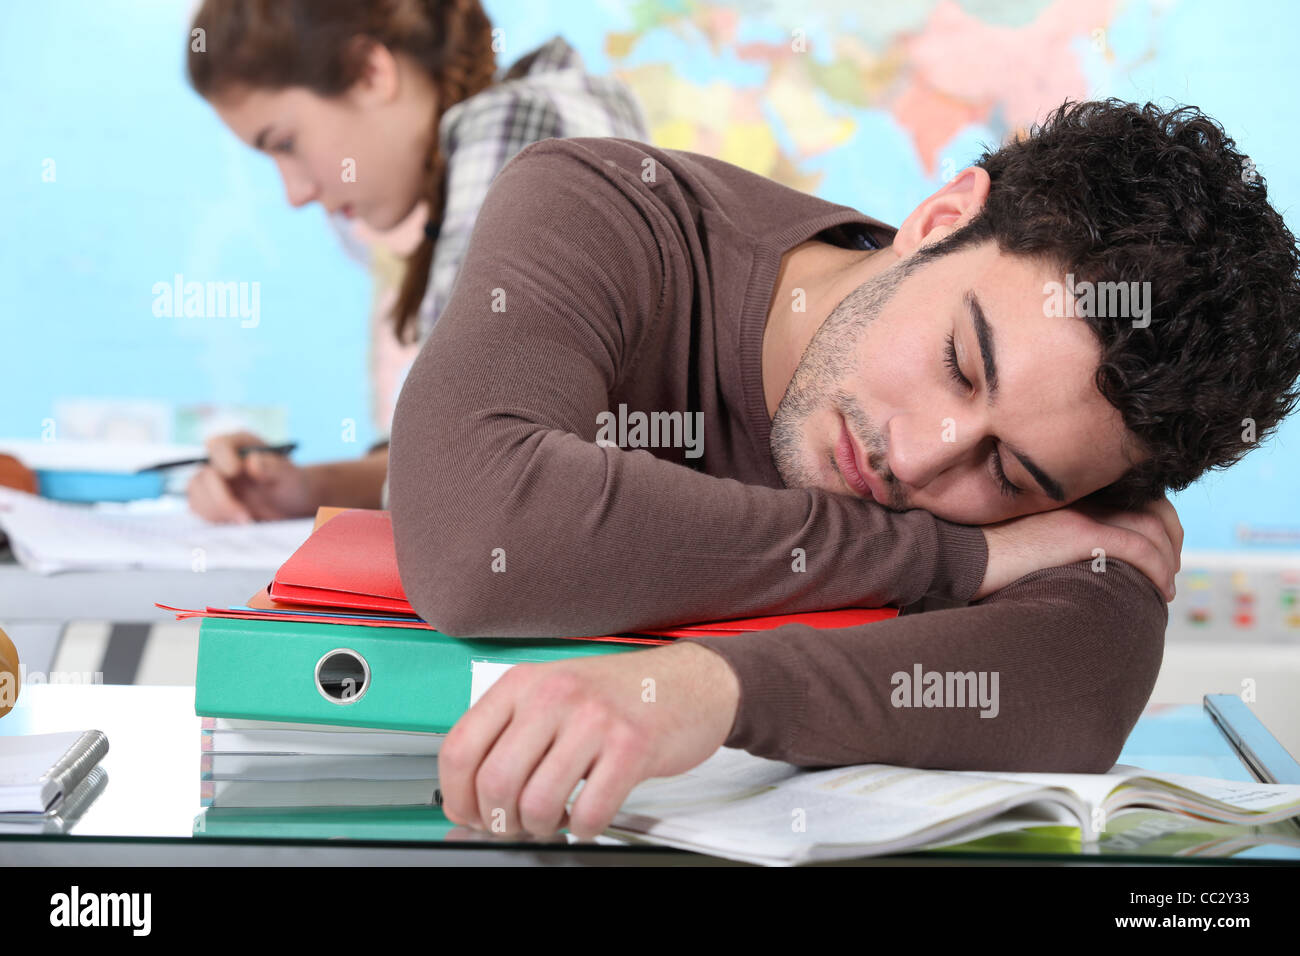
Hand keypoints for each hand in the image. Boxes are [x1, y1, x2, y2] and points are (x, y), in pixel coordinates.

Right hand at [186, 430, 315, 522]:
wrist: (290, 504)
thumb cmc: (291, 483)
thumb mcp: (289, 475)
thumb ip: (273, 467)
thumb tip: (251, 462)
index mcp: (238, 445)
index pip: (218, 445)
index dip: (222, 457)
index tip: (234, 471)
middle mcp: (220, 461)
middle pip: (203, 475)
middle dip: (221, 498)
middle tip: (244, 516)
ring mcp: (213, 481)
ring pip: (197, 494)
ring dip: (216, 511)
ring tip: (245, 521)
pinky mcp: (209, 500)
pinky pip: (199, 509)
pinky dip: (215, 518)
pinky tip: (236, 524)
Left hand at [438, 641, 739, 839]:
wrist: (693, 681)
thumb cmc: (620, 693)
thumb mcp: (554, 695)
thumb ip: (511, 735)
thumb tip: (470, 798)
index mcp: (523, 682)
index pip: (460, 749)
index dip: (458, 797)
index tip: (470, 814)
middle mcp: (554, 695)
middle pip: (494, 784)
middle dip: (500, 821)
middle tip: (517, 824)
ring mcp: (594, 719)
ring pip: (537, 804)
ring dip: (542, 828)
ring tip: (557, 817)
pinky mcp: (632, 747)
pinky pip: (589, 813)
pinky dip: (584, 828)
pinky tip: (590, 813)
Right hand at [974, 493, 1182, 601]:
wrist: (960, 552)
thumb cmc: (982, 554)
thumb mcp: (1027, 537)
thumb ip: (1056, 537)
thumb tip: (1075, 562)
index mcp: (1072, 494)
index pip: (1132, 495)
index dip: (1157, 520)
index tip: (1159, 550)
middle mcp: (1083, 496)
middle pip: (1153, 506)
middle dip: (1172, 539)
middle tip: (1170, 569)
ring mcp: (1084, 512)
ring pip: (1153, 528)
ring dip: (1169, 559)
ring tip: (1166, 586)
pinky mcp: (1082, 534)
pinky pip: (1139, 547)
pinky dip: (1158, 568)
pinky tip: (1161, 588)